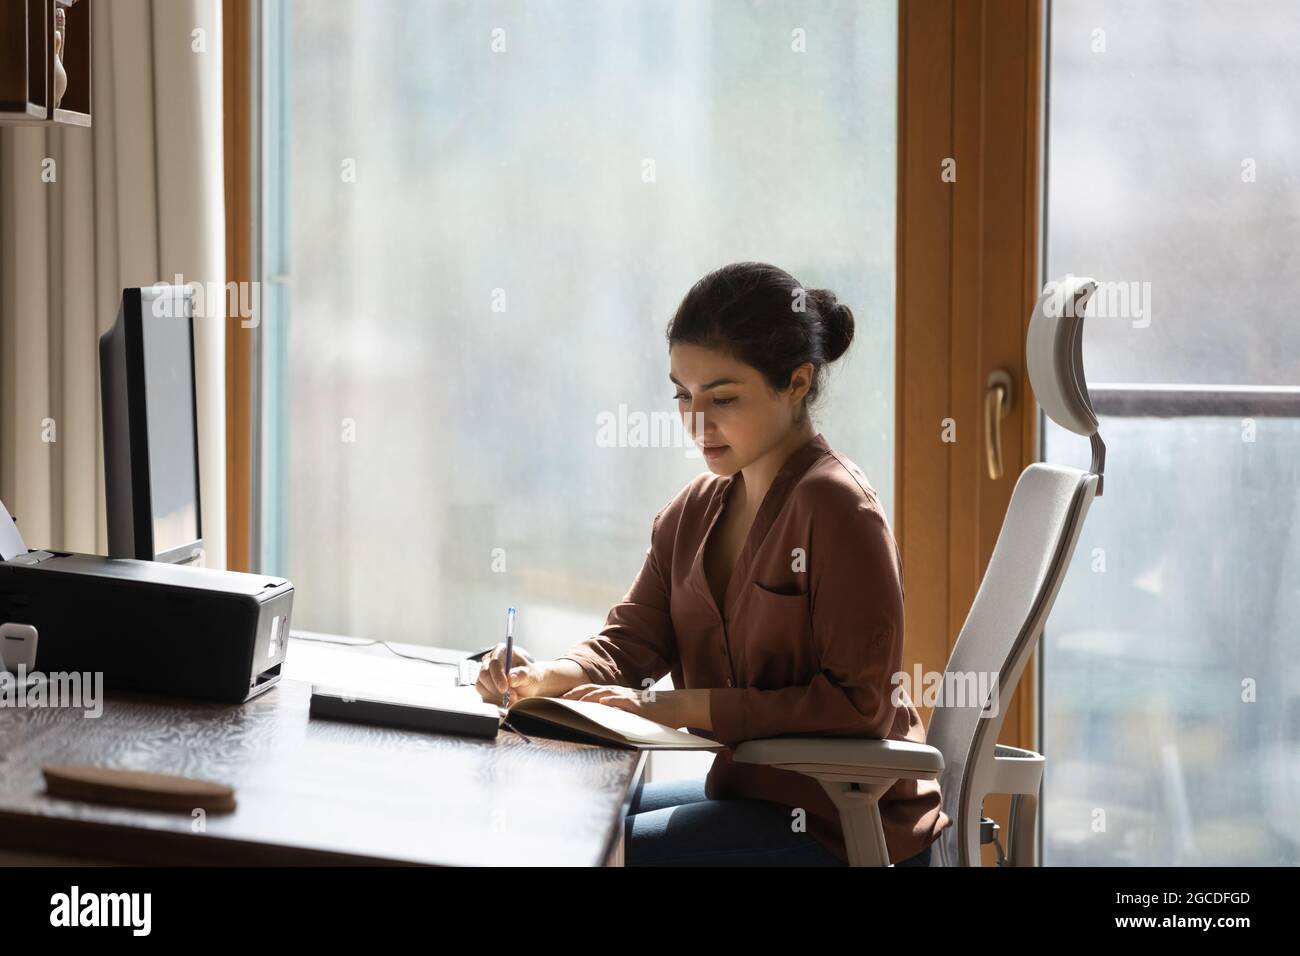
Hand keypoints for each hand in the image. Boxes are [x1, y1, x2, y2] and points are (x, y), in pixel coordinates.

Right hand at [473, 642, 540, 702]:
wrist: (529, 687)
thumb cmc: (530, 677)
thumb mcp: (531, 675)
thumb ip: (522, 675)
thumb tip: (511, 678)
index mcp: (502, 651)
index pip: (494, 662)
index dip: (498, 676)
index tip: (505, 688)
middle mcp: (490, 660)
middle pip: (484, 674)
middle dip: (496, 688)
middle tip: (511, 697)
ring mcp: (485, 672)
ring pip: (481, 685)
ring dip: (495, 696)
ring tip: (511, 700)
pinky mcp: (483, 685)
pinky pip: (482, 694)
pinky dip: (493, 700)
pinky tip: (504, 702)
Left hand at [560, 683, 688, 728]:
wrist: (675, 706)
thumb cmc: (651, 712)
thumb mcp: (628, 712)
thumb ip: (613, 714)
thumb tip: (595, 723)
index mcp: (614, 695)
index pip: (588, 691)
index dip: (573, 694)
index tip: (557, 700)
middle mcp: (618, 693)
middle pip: (591, 690)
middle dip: (573, 694)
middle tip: (557, 701)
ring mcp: (628, 697)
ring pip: (603, 694)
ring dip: (587, 696)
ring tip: (572, 701)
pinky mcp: (638, 704)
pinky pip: (623, 700)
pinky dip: (612, 701)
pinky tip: (602, 702)